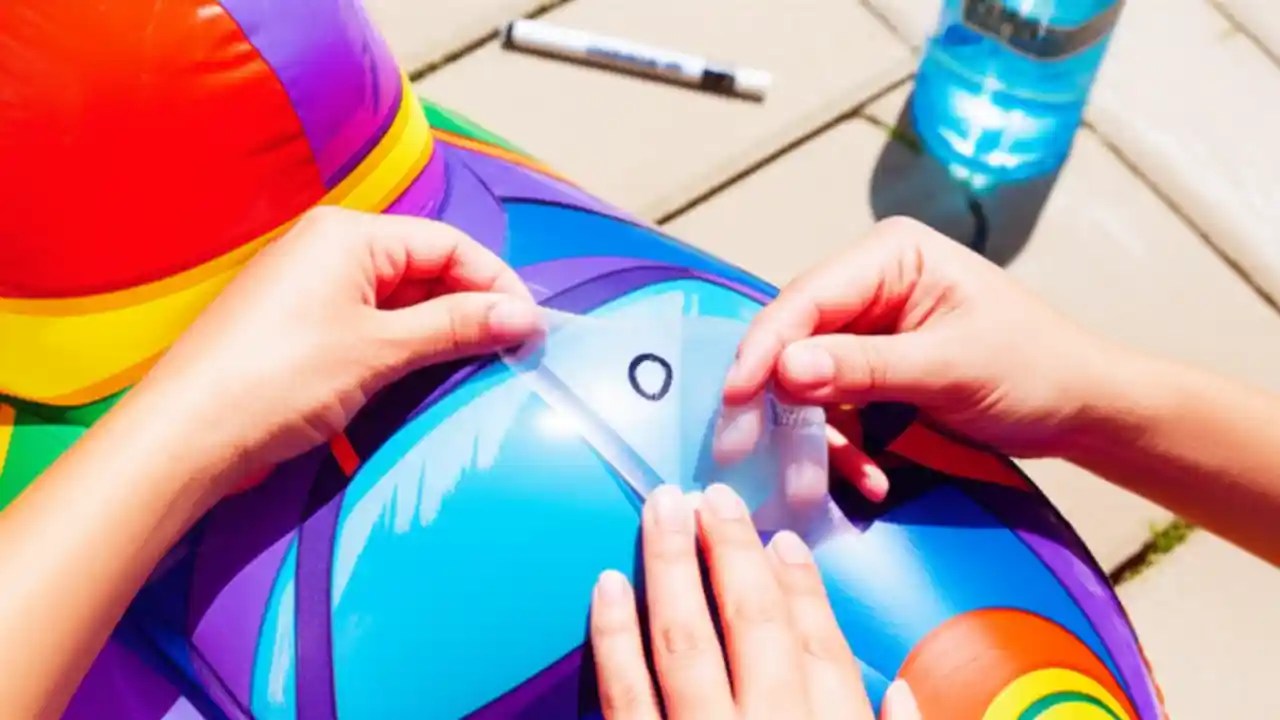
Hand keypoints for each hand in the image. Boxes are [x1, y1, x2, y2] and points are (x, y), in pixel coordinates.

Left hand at [136, 207, 539, 493]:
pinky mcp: (298, 329)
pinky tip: (419, 383)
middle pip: (424, 270)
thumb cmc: (279, 379)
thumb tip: (522, 316)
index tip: (529, 329)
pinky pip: (368, 328)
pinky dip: (400, 352)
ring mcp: (310, 290)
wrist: (186, 437)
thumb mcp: (380, 350)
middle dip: (469, 311)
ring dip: (437, 337)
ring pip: (399, 304)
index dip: (495, 283)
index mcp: (349, 236)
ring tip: (471, 372)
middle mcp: (329, 250)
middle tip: (507, 355)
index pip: (447, 245)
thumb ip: (455, 326)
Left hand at [588, 483, 920, 718]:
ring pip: (683, 641)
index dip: (802, 585)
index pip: (820, 645)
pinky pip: (623, 694)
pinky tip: (608, 584)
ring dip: (671, 565)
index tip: (785, 539)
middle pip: (751, 622)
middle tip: (714, 497)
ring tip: (662, 509)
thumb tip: (900, 689)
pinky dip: (614, 636)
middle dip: (732, 549)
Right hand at [723, 216, 1127, 459]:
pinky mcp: (871, 372)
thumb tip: (785, 369)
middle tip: (747, 447)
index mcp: (889, 257)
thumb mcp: (950, 367)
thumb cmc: (1035, 368)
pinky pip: (833, 410)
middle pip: (794, 339)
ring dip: (817, 434)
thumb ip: (865, 366)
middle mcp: (869, 285)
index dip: (765, 347)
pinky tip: (873, 478)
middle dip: (780, 398)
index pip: (806, 298)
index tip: (735, 397)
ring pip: (806, 381)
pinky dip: (844, 447)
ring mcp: (868, 330)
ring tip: (846, 477)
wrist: (1082, 410)